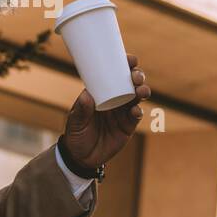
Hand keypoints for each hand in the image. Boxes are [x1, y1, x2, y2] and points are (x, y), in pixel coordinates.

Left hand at [62, 54, 150, 170]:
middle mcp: (114, 99)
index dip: (125, 65)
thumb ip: (81, 110)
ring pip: (137, 97)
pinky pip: (136, 116)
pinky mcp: (127, 126)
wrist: (81, 158)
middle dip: (137, 76)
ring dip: (142, 91)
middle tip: (136, 76)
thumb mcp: (75, 121)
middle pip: (130, 83)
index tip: (130, 59)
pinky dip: (137, 111)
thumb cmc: (76, 134)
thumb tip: (86, 96)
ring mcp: (122, 112)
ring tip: (140, 92)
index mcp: (102, 92)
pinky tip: (135, 111)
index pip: (115, 74)